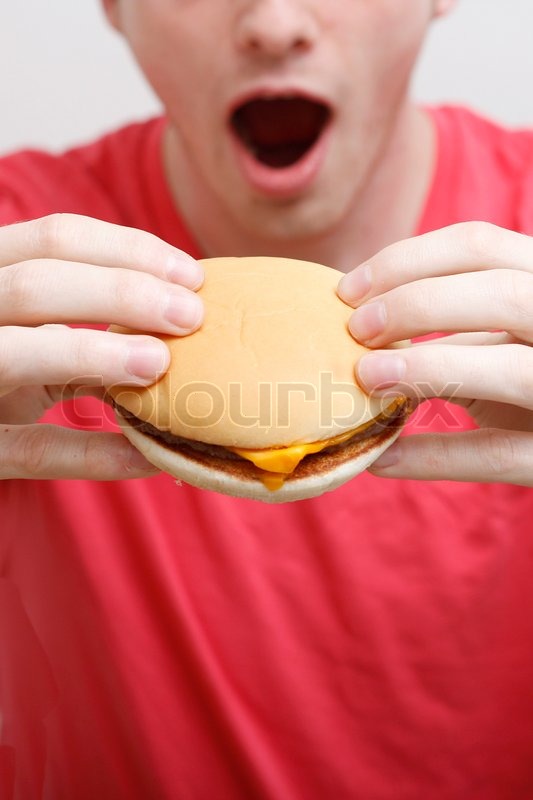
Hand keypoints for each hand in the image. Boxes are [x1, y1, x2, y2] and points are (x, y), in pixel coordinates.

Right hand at [0, 213, 202, 479]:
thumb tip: (183, 320)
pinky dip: (90, 453)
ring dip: (93, 354)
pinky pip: (28, 448)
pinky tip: (144, 455)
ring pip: (11, 352)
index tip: (192, 277)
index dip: (128, 251)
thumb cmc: (7, 374)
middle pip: (34, 284)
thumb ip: (87, 323)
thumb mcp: (37, 334)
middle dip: (122, 293)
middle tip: (191, 315)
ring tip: (159, 362)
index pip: (54, 239)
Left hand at [337, 222, 532, 485]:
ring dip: (430, 369)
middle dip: (416, 306)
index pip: (479, 246)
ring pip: (515, 370)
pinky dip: (436, 456)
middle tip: (356, 330)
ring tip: (368, 376)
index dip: (405, 262)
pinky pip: (500, 455)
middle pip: (502, 293)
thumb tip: (361, 335)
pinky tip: (381, 460)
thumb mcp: (494, 344)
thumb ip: (446, 332)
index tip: (347, 292)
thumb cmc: (523, 380)